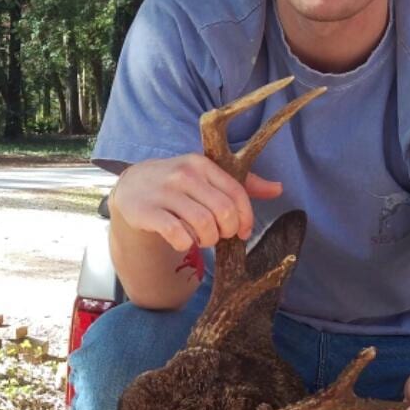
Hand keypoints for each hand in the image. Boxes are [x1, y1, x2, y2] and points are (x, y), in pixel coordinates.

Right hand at [111, 153, 282, 255]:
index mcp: (202, 164)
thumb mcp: (207, 178)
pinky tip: (183, 241)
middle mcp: (183, 174)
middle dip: (226, 232)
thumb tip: (278, 188)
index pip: (236, 194)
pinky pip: (178, 235)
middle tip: (218, 235)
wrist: (132, 186)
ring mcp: (163, 192)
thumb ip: (242, 184)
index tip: (242, 232)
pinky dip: (185, 244)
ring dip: (207, 240)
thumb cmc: (178, 184)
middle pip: (222, 213)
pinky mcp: (147, 211)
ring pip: (202, 226)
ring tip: (201, 239)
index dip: (245, 219)